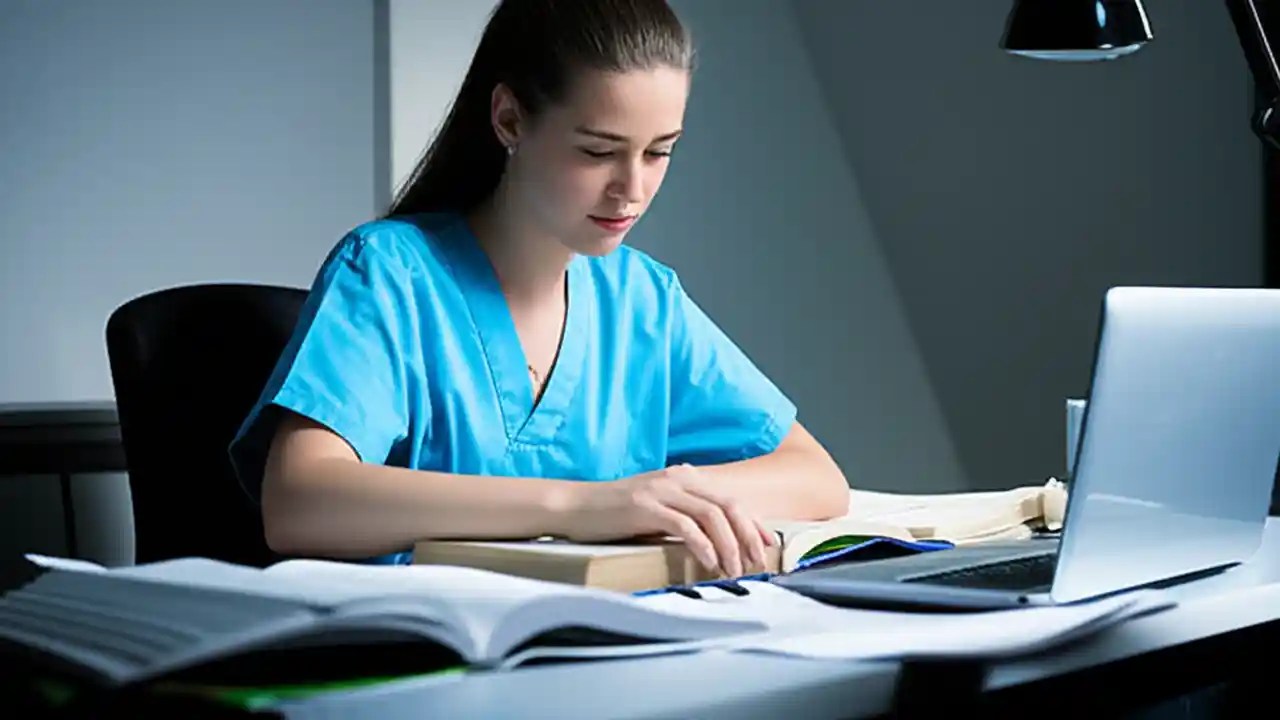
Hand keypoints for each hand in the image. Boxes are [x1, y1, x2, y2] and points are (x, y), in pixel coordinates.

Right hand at [557, 463, 774, 577]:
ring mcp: (661, 490)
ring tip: (734, 570)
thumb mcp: (657, 510)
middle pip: (728, 505)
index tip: (767, 546)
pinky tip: (710, 562)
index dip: (753, 523)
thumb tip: (717, 542)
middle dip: (748, 536)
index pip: (730, 500)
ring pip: (711, 515)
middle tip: (757, 563)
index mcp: (685, 478)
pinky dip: (702, 545)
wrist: (575, 506)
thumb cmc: (616, 515)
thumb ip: (684, 516)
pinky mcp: (646, 506)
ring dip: (729, 545)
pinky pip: (684, 525)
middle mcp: (678, 478)